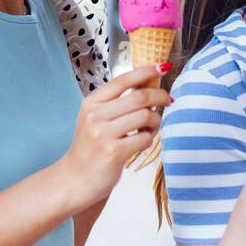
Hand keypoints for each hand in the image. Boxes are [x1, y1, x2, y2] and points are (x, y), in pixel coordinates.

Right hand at [59, 63, 171, 206]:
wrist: (76, 178)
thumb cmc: (91, 147)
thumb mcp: (97, 118)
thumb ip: (117, 102)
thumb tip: (148, 85)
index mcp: (92, 102)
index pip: (123, 79)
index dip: (146, 71)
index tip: (163, 67)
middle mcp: (95, 115)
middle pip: (139, 96)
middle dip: (160, 95)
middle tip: (169, 100)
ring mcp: (103, 133)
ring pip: (145, 116)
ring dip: (156, 121)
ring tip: (151, 127)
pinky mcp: (114, 152)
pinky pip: (145, 138)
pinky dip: (149, 139)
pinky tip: (141, 143)